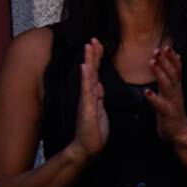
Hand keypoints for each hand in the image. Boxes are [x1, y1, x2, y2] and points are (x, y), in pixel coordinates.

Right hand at [69, 37, 108, 163]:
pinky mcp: (86, 108)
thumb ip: (99, 98)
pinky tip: (86, 67)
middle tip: (93, 38)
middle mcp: (88, 95)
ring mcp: (86, 100)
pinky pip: (86, 90)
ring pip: (89, 76)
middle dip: (93, 54)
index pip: (96, 73)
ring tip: (89, 46)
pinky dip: (86, 78)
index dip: (97, 58)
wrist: (87, 148)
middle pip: (92, 71)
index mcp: (93, 95)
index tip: (98, 44)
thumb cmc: (94, 132)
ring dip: (89, 60)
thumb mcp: (100, 112)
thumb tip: (99, 86)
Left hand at [143, 44, 186, 148]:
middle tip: (158, 49)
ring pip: (167, 85)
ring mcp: (172, 103)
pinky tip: (147, 92)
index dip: (172, 58)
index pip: (176, 69)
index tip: (166, 46)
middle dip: (166, 61)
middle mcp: (176, 93)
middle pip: (172, 74)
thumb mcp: (173, 92)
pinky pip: (160, 105)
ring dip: (160, 73)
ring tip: (152, 62)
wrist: (181, 134)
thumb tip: (175, 59)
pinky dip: (154, 98)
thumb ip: (172, 77)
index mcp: (176, 88)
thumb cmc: (173, 112)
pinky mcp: (168, 114)